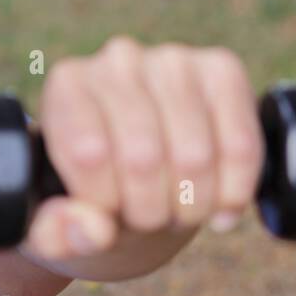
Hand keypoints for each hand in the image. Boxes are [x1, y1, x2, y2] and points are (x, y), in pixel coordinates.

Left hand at [22, 36, 264, 262]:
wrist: (136, 175)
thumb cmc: (90, 198)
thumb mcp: (55, 228)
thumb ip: (56, 235)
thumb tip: (93, 228)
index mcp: (66, 87)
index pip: (91, 153)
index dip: (105, 203)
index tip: (104, 216)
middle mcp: (117, 61)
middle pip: (143, 156)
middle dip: (148, 211)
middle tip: (145, 220)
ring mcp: (173, 60)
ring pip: (194, 155)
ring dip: (190, 207)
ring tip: (176, 212)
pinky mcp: (222, 70)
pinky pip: (240, 145)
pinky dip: (234, 192)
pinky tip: (219, 210)